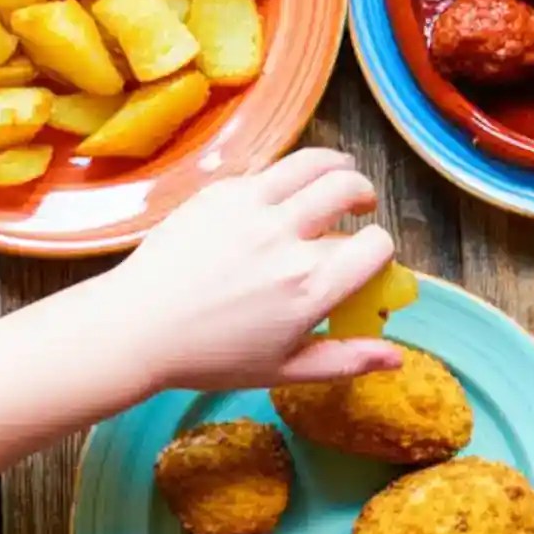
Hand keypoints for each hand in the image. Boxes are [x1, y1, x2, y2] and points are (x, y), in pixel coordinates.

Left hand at [103, 148, 402, 391]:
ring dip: (337, 166)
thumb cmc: (209, 356)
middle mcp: (286, 240)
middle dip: (364, 196)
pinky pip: (271, 169)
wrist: (136, 327)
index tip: (368, 259)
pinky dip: (290, 174)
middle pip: (350, 189)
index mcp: (308, 287)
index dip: (381, 250)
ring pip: (315, 162)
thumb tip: (396, 357)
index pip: (376, 246)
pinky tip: (284, 191)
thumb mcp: (283, 371)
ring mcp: (251, 208)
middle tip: (360, 206)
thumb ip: (344, 360)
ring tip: (337, 177)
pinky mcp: (221, 192)